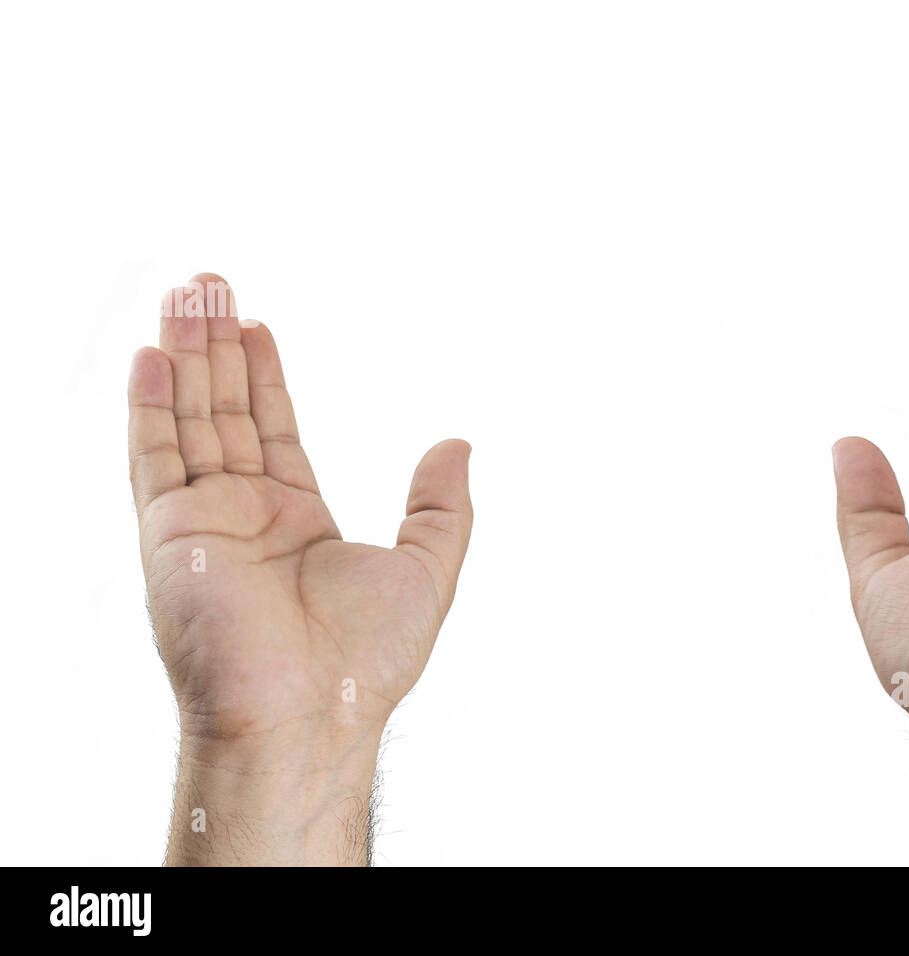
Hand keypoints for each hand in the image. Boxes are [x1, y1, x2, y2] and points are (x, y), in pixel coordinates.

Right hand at [128, 274, 471, 863]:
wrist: (309, 713)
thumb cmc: (367, 661)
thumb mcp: (428, 569)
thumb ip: (439, 505)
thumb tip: (459, 445)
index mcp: (296, 521)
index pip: (273, 430)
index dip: (265, 376)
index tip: (255, 326)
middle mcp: (244, 515)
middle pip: (226, 412)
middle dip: (217, 348)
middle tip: (209, 282)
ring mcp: (203, 522)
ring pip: (189, 420)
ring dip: (184, 357)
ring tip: (185, 292)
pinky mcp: (169, 534)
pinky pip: (153, 457)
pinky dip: (150, 405)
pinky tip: (153, 355)